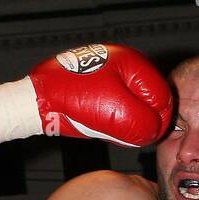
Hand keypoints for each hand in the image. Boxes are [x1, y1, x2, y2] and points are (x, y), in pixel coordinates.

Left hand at [0, 43, 172, 147]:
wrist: (36, 98)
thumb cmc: (69, 98)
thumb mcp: (113, 113)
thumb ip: (141, 122)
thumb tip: (153, 131)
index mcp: (132, 63)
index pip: (162, 96)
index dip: (156, 121)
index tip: (146, 136)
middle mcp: (123, 64)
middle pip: (148, 99)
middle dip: (139, 119)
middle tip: (122, 133)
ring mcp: (110, 73)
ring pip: (131, 104)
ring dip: (123, 120)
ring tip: (104, 126)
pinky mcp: (97, 85)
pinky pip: (114, 105)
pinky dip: (110, 117)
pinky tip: (97, 123)